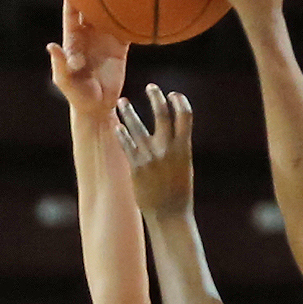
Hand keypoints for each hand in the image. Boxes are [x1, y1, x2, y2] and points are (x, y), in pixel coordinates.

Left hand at [48, 0, 129, 116]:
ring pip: (108, 16)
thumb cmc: (77, 96)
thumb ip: (60, 63)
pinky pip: (124, 30)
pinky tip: (133, 10)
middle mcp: (88, 36)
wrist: (98, 108)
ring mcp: (104, 41)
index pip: (72, 14)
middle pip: (90, 10)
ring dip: (112, 4)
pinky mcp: (119, 48)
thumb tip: (51, 46)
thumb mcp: (65, 81)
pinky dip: (128, 20)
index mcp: (72, 40)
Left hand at [116, 84, 194, 216]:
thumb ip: (178, 148)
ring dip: (128, 111)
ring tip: (122, 102)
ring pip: (137, 125)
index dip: (180, 101)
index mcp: (184, 148)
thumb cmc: (178, 193)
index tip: (174, 95)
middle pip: (162, 113)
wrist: (169, 216)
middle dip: (156, 97)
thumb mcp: (184, 167)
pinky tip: (116, 126)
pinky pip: (126, 144)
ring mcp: (150, 157)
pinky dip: (121, 133)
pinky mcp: (136, 166)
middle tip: (151, 88)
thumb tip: (173, 134)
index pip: (185, 115)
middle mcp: (167, 149)